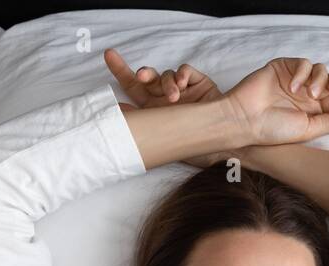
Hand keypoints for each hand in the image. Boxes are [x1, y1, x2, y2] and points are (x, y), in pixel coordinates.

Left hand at [105, 49, 233, 168]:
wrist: (219, 146)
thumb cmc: (189, 144)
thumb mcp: (159, 134)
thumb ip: (140, 121)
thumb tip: (118, 111)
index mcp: (152, 107)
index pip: (132, 87)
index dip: (120, 70)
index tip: (109, 55)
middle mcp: (164, 95)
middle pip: (149, 77)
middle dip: (144, 73)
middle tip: (142, 76)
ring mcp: (182, 88)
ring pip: (167, 75)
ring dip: (168, 83)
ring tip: (174, 97)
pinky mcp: (198, 82)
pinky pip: (186, 71)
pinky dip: (183, 75)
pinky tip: (184, 85)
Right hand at [223, 58, 328, 146]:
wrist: (246, 119)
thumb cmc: (273, 130)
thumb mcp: (307, 130)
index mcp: (314, 110)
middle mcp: (307, 94)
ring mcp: (296, 80)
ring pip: (321, 70)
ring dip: (321, 80)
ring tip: (310, 94)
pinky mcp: (284, 67)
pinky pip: (304, 64)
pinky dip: (302, 73)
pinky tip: (293, 87)